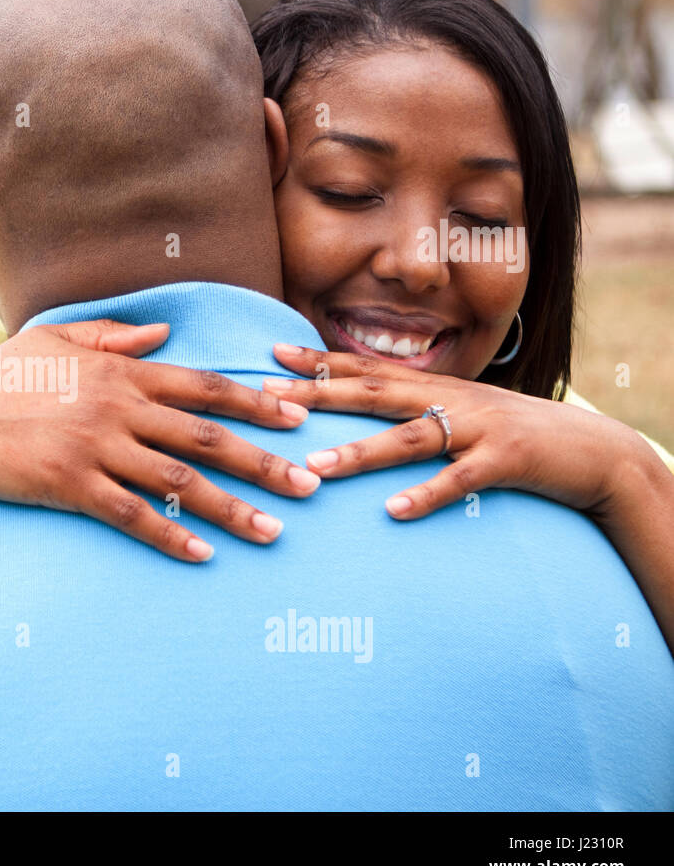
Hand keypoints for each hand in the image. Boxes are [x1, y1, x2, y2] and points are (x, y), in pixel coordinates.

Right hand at [0, 320, 321, 561]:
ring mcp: (94, 446)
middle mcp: (116, 406)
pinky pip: (131, 514)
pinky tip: (202, 555)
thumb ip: (113, 336)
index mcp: (120, 372)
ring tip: (276, 530)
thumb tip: (163, 334)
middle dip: (265, 462)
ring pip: (179, 479)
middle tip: (312, 485)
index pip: (203, 385)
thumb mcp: (55, 339)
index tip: (298, 418)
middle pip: (207, 435)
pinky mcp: (68, 484)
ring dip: (233, 508)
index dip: (256, 402)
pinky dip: (170, 535)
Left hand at [262, 343, 637, 518]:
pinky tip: (394, 512)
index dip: (320, 360)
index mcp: (435, 388)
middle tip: (269, 396)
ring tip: (314, 464)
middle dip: (319, 393)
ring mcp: (479, 427)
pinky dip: (426, 494)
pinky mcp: (507, 460)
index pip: (368, 368)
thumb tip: (359, 418)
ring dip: (359, 451)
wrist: (594, 450)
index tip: (271, 354)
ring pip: (409, 437)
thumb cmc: (514, 437)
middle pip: (374, 392)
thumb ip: (414, 413)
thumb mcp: (460, 416)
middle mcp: (451, 399)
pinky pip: (460, 480)